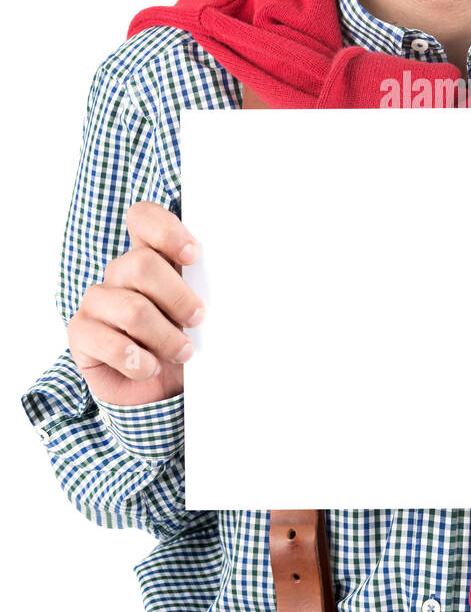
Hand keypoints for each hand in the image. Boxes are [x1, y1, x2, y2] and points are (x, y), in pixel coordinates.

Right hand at [67, 201, 203, 405]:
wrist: (158, 393)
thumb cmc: (183, 343)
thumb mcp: (201, 313)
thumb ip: (210, 288)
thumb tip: (247, 274)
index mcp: (149, 257)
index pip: (143, 218)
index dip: (166, 231)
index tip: (193, 256)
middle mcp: (119, 274)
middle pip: (140, 264)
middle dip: (178, 296)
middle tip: (198, 319)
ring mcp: (96, 302)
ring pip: (132, 309)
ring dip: (165, 337)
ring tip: (182, 352)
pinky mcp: (81, 334)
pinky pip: (109, 343)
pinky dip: (138, 361)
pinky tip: (149, 367)